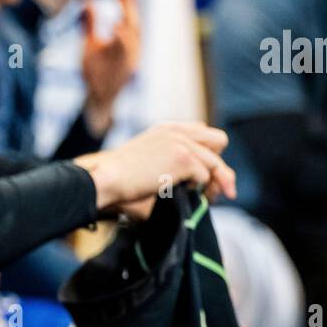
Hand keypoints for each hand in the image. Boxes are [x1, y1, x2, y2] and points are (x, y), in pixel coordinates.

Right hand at [76, 122, 236, 208]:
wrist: (105, 179)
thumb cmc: (120, 180)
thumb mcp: (149, 162)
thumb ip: (172, 164)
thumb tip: (204, 185)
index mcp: (167, 129)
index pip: (204, 134)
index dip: (208, 155)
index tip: (207, 177)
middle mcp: (176, 131)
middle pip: (219, 141)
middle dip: (220, 165)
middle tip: (216, 189)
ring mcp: (181, 142)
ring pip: (215, 163)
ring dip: (209, 183)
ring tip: (198, 197)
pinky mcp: (184, 157)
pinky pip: (204, 176)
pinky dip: (196, 189)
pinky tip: (181, 194)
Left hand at [80, 0, 140, 136]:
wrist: (97, 98)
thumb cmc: (95, 71)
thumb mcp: (90, 44)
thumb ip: (90, 24)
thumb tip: (87, 2)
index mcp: (124, 38)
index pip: (126, 11)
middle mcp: (131, 45)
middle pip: (134, 18)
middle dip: (131, 0)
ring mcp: (130, 56)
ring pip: (133, 34)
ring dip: (129, 16)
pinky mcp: (125, 68)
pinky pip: (125, 51)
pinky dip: (123, 38)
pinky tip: (116, 27)